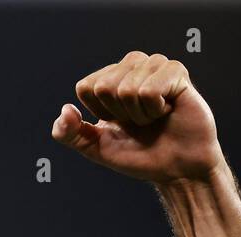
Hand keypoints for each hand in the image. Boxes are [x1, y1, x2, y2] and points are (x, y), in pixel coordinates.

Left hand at [51, 51, 224, 183]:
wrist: (175, 168)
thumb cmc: (138, 155)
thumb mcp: (95, 148)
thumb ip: (69, 133)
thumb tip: (65, 110)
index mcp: (109, 80)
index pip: (86, 87)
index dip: (100, 113)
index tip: (118, 123)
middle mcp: (131, 67)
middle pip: (104, 86)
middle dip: (120, 114)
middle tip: (140, 122)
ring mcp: (154, 65)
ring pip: (127, 88)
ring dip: (139, 114)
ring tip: (154, 117)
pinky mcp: (176, 71)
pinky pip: (149, 90)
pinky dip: (155, 109)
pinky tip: (168, 110)